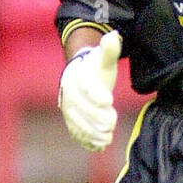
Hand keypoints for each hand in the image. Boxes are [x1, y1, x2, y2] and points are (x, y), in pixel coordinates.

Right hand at [58, 30, 122, 149]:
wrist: (78, 78)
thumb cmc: (94, 69)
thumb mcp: (103, 59)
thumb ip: (109, 50)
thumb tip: (113, 35)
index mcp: (78, 79)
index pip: (86, 87)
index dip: (96, 94)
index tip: (109, 101)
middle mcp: (70, 96)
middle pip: (82, 109)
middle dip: (97, 117)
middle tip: (112, 122)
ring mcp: (69, 111)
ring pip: (78, 124)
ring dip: (92, 133)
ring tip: (107, 138)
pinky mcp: (72, 122)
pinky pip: (77, 133)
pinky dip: (87, 141)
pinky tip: (100, 146)